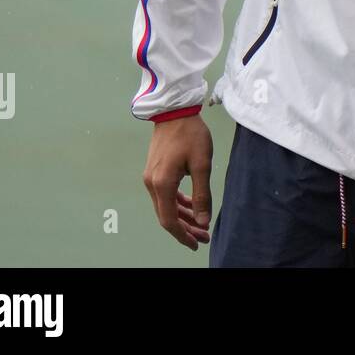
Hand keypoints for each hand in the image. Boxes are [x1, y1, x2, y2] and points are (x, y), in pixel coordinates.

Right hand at [143, 114, 213, 249]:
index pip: (169, 220)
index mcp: (162, 184)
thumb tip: (202, 221)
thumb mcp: (202, 164)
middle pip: (167, 216)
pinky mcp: (154, 171)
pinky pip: (165, 194)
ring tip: (200, 225)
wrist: (174, 111)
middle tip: (204, 237)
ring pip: (166, 206)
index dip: (183, 235)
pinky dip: (178, 203)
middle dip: (185, 229)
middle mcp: (152, 184)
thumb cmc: (191, 134)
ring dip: (183, 217)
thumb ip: (201, 194)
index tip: (197, 243)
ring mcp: (151, 177)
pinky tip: (191, 206)